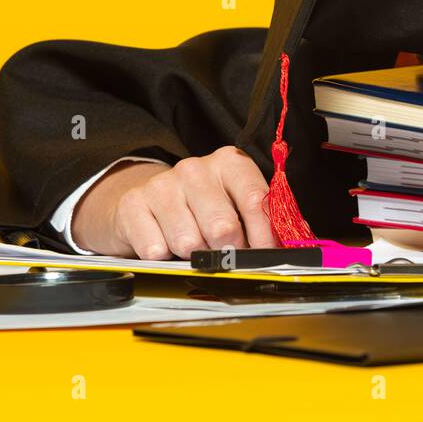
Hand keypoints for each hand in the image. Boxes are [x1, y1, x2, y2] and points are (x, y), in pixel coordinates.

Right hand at [71, 147, 277, 257]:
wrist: (144, 203)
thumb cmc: (200, 208)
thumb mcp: (234, 205)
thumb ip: (261, 221)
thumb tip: (288, 244)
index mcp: (229, 164)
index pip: (255, 198)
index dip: (264, 234)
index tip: (266, 256)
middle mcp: (195, 169)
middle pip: (223, 226)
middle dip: (228, 251)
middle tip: (224, 255)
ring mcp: (162, 185)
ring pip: (189, 243)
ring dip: (194, 256)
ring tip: (193, 246)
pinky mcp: (134, 205)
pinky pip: (156, 249)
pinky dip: (164, 257)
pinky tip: (165, 244)